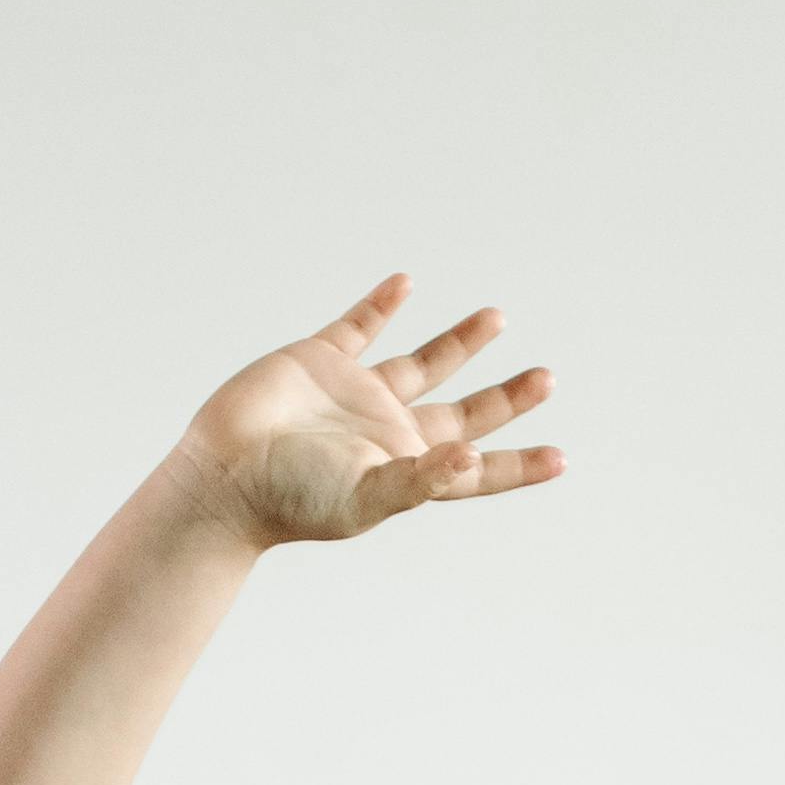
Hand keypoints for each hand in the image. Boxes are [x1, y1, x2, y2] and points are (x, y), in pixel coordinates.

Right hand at [172, 274, 560, 553]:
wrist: (225, 474)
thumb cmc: (292, 500)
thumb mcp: (366, 497)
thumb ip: (421, 478)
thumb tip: (471, 454)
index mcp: (408, 467)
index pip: (475, 469)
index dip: (517, 466)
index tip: (560, 458)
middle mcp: (390, 429)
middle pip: (464, 411)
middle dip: (506, 398)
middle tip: (547, 379)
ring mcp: (358, 393)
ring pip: (425, 362)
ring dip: (461, 342)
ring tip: (498, 318)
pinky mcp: (321, 360)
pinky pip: (361, 326)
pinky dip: (383, 304)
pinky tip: (406, 284)